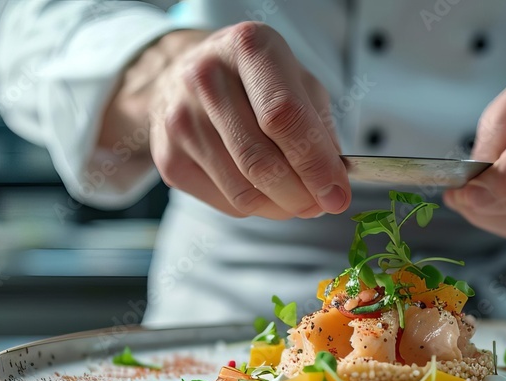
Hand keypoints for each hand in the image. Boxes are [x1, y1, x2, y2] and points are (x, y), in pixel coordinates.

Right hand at [145, 24, 349, 218]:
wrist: (184, 75)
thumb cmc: (254, 80)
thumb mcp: (297, 82)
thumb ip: (319, 129)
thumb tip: (333, 183)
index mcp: (248, 48)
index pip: (284, 116)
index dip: (315, 163)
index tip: (337, 194)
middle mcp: (207, 79)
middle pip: (261, 161)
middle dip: (301, 195)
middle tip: (320, 204)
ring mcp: (181, 120)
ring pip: (244, 192)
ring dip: (281, 207)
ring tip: (297, 198)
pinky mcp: (168, 158)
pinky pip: (226, 203)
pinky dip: (256, 207)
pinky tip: (264, 190)